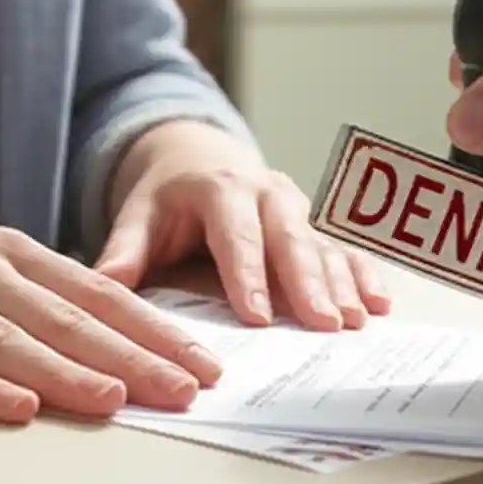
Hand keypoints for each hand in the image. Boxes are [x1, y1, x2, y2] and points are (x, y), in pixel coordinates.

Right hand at [0, 168, 222, 423]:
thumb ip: (28, 291)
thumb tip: (101, 334)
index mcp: (4, 251)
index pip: (96, 294)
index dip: (154, 330)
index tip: (203, 362)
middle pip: (65, 320)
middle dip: (133, 357)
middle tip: (187, 390)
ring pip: (6, 341)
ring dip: (64, 373)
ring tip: (116, 400)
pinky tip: (13, 408)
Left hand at [94, 120, 390, 330]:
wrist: (200, 158)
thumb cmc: (168, 197)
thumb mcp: (139, 215)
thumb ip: (125, 250)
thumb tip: (104, 286)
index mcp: (220, 191)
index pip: (236, 237)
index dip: (247, 276)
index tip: (256, 316)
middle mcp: (267, 194)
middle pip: (290, 241)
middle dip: (308, 284)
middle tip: (323, 324)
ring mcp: (297, 208)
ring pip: (323, 246)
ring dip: (342, 284)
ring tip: (355, 321)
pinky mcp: (316, 224)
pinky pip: (345, 248)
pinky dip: (364, 275)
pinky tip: (379, 305)